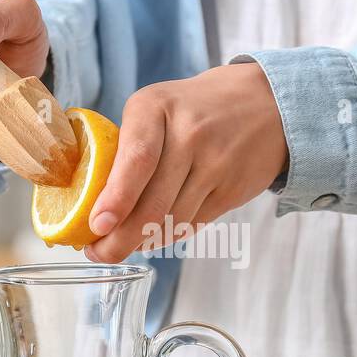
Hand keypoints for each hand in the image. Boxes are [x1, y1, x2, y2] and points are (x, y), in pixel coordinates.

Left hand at [85, 63, 287, 263]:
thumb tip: (92, 204)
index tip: (97, 225)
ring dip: (143, 242)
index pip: (137, 159)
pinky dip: (168, 236)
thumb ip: (127, 146)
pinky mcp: (233, 190)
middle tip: (99, 253)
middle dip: (120, 239)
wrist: (263, 103)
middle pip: (153, 203)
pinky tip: (153, 235)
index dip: (116, 198)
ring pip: (172, 221)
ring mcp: (216, 164)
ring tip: (124, 245)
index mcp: (156, 107)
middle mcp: (189, 134)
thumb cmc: (191, 109)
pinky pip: (193, 225)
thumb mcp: (155, 108)